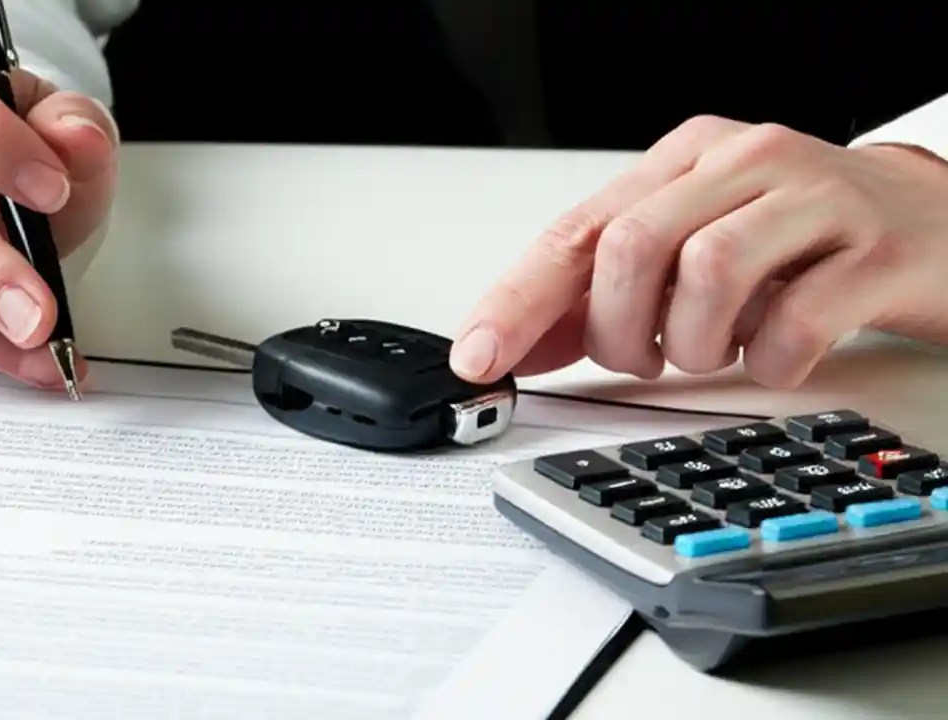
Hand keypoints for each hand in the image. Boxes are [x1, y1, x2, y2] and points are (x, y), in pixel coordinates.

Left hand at [451, 115, 947, 388]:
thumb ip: (607, 291)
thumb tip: (519, 345)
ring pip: (708, 271)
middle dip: (619, 330)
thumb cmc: (800, 240)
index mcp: (685, 160)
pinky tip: (772, 355)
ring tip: (712, 350)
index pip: (578, 230)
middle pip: (633, 247)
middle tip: (644, 356)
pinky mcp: (876, 251)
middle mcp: (745, 164)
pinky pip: (796, 319)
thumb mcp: (693, 249)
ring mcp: (815, 201)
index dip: (518, 299)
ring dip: (692, 342)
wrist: (933, 222)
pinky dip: (767, 359)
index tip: (479, 356)